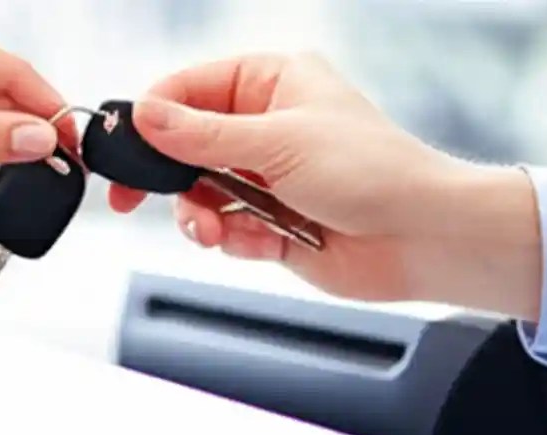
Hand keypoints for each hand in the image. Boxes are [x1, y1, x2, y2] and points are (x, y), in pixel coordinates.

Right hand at [112, 53, 542, 319]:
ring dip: (201, 216)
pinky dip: (234, 239)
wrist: (423, 236)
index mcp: (273, 82)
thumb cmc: (372, 171)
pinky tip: (257, 242)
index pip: (190, 90)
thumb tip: (145, 115)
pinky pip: (231, 230)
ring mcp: (273, 177)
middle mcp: (269, 126)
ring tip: (212, 231)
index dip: (152, 118)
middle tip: (131, 199)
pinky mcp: (278, 224)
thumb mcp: (277, 142)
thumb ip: (202, 136)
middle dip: (170, 178)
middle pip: (188, 147)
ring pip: (203, 194)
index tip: (123, 147)